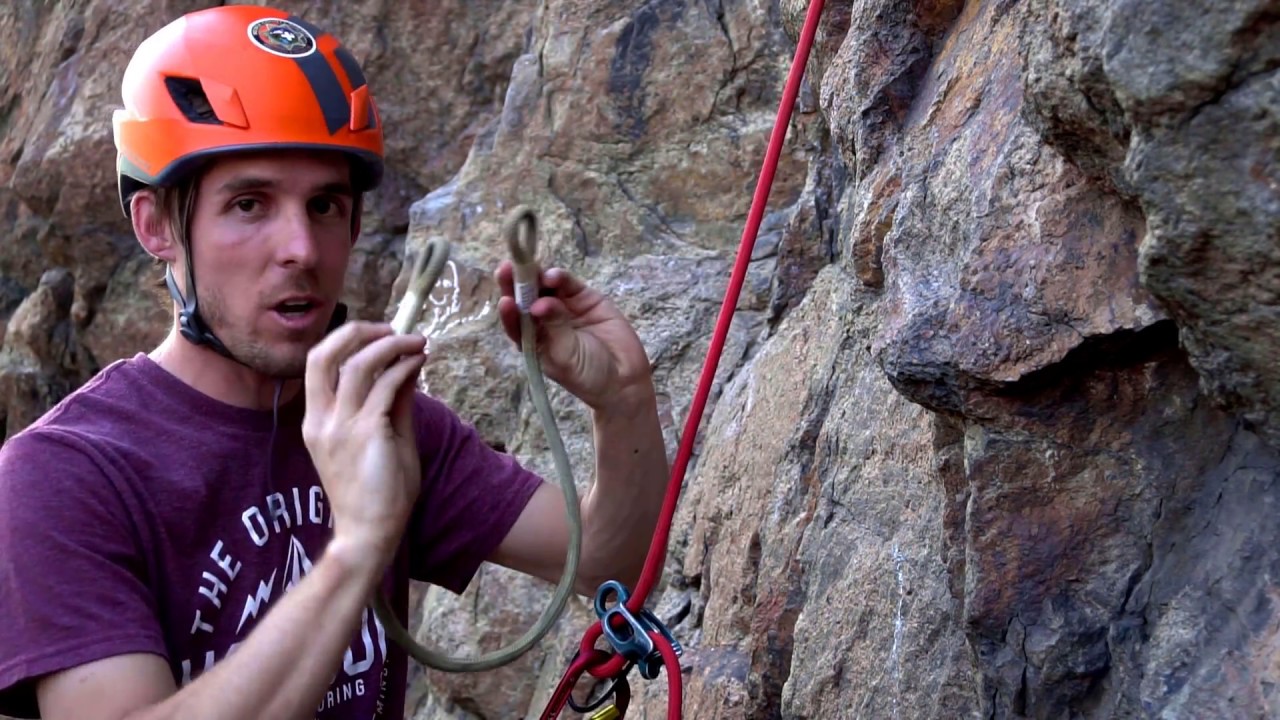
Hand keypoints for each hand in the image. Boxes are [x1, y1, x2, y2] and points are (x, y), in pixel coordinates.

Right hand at [301, 321, 426, 568]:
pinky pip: (385, 386)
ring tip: (417, 341)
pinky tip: (420, 362)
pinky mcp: (366, 432)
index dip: (346, 340)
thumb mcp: (384, 436)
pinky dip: (405, 367)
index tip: (378, 334)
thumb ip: (391, 400)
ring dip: (392, 345)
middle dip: (359, 331)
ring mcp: (340, 425)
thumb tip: (405, 366)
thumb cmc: (377, 491)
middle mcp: (321, 418)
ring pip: (359, 364)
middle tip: (392, 327)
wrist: (370, 532)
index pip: (319, 363)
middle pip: (325, 354)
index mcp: (316, 420)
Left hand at [495, 262, 652, 411]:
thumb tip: (538, 303)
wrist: (623, 379)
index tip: (505, 301)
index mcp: (533, 340)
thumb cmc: (586, 375)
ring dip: (535, 277)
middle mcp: (544, 321)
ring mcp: (564, 307)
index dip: (509, 311)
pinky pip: (568, 284)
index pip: (515, 322)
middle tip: (507, 270)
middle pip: (525, 299)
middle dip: (515, 285)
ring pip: (545, 287)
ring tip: (531, 270)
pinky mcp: (584, 297)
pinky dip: (559, 277)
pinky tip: (553, 276)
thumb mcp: (565, 356)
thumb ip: (554, 328)